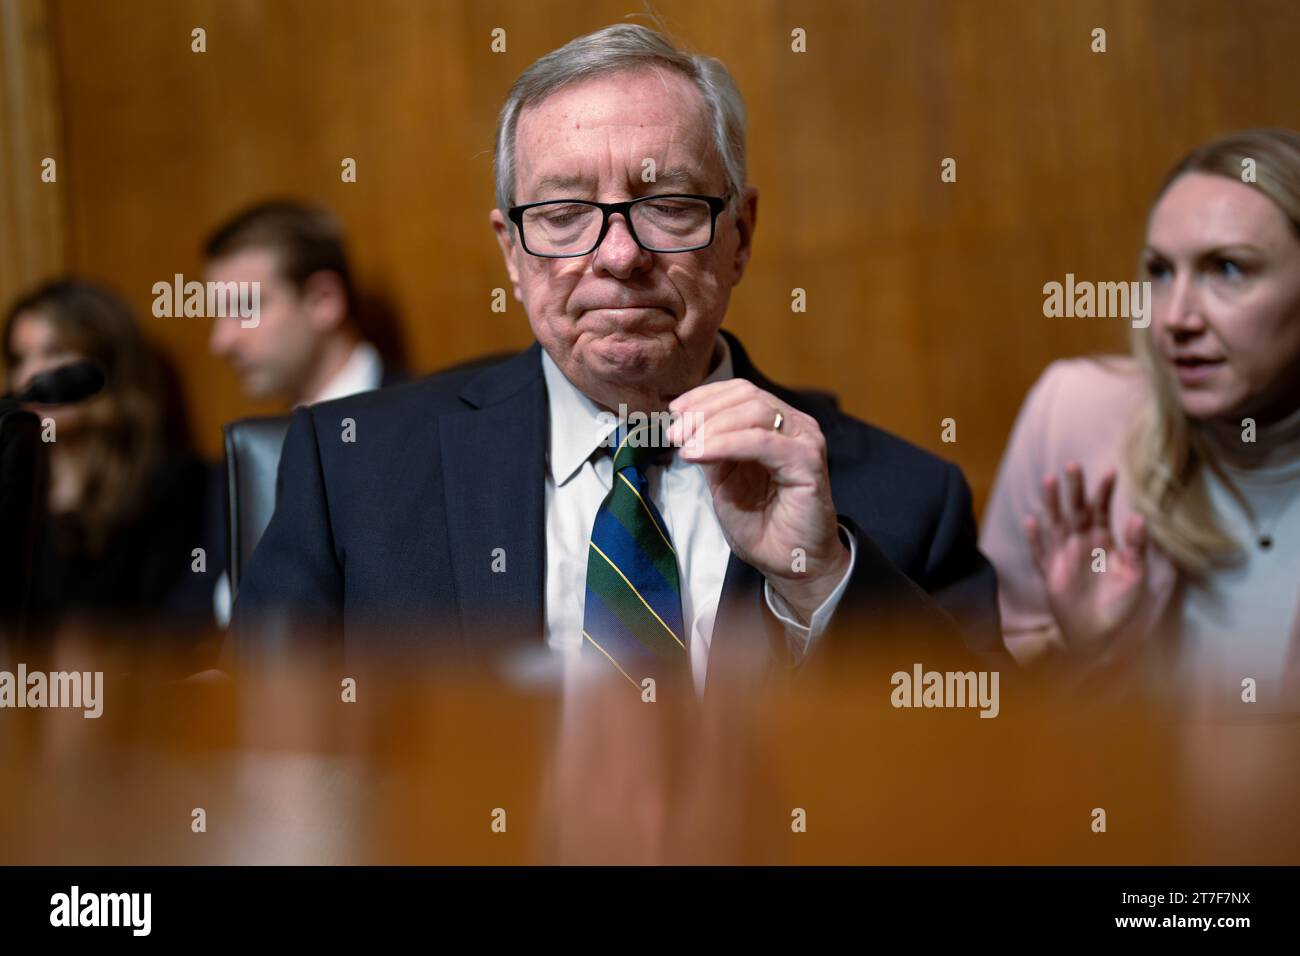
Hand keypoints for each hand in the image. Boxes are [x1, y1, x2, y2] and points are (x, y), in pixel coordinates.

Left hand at [667, 379, 849, 623]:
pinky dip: (725, 444)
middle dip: (704, 411)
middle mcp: (794, 425)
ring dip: (712, 426)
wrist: (788, 562)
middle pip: (746, 396)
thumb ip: (711, 447)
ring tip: (685, 446)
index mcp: (776, 423)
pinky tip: (699, 454)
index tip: (673, 412)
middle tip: (675, 434)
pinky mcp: (807, 461)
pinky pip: (762, 442)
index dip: (704, 397)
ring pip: (754, 412)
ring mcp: (804, 440)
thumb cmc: (760, 522)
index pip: (740, 392)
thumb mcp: (723, 478)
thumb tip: (685, 424)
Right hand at [1022, 462, 1147, 650]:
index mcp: (1104, 540)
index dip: (1105, 491)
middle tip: (1073, 465)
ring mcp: (1064, 555)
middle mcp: (1082, 542)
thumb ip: (1136, 546)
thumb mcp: (1136, 574)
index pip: (1102, 509)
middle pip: (1076, 509)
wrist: (1099, 633)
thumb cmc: (1120, 603)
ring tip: (1049, 480)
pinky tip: (1031, 521)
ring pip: (1056, 522)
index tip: (1111, 471)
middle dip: (1074, 487)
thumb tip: (1140, 517)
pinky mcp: (1050, 572)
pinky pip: (1040, 551)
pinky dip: (1035, 537)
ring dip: (1052, 502)